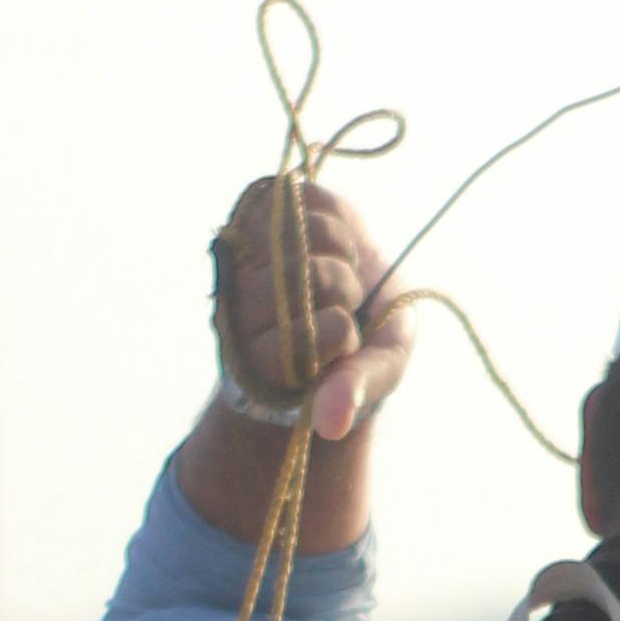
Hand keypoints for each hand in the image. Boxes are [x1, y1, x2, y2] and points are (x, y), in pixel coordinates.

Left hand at [215, 173, 415, 445]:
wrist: (360, 297)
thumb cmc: (368, 342)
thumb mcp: (379, 368)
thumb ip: (356, 390)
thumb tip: (330, 423)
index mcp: (262, 363)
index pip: (301, 338)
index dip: (337, 332)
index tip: (348, 339)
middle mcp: (240, 312)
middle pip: (297, 281)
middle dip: (341, 284)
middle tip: (348, 299)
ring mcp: (243, 260)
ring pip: (292, 234)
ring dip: (337, 246)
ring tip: (342, 268)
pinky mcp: (255, 214)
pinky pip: (296, 197)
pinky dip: (331, 213)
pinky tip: (334, 239)